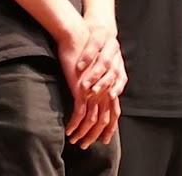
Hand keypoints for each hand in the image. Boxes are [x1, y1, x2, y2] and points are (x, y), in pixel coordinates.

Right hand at [58, 19, 123, 147]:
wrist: (77, 36)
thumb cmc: (83, 50)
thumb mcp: (92, 69)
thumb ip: (94, 82)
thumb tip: (88, 92)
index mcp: (108, 86)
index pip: (114, 112)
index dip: (110, 127)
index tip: (104, 139)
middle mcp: (104, 90)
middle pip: (104, 120)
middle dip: (95, 135)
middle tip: (86, 145)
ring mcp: (94, 91)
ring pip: (91, 120)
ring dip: (83, 133)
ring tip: (75, 141)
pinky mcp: (81, 89)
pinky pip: (79, 113)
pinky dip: (74, 124)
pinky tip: (68, 131)